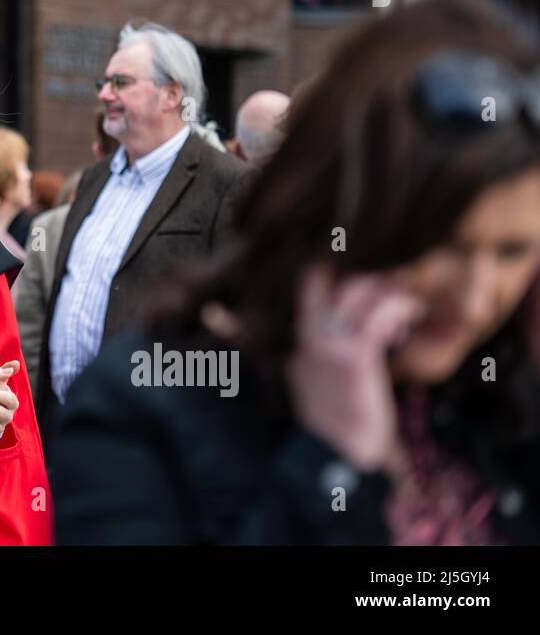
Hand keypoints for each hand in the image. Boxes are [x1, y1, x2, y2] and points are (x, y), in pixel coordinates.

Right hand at [286, 265, 422, 473]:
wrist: (336, 452)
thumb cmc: (334, 415)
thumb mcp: (312, 374)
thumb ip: (317, 346)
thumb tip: (330, 325)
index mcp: (296, 336)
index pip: (304, 281)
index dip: (327, 259)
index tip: (357, 254)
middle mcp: (306, 336)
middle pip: (325, 275)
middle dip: (360, 265)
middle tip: (391, 269)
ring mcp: (327, 347)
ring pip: (355, 291)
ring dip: (385, 285)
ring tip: (404, 292)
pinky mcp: (354, 360)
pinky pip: (377, 319)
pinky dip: (398, 308)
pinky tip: (411, 312)